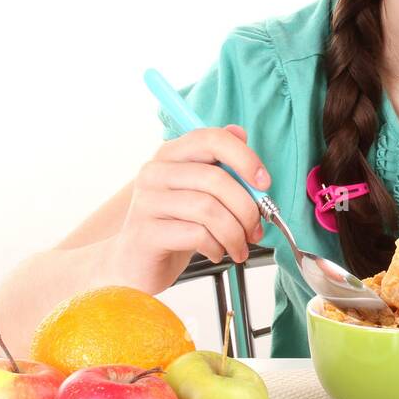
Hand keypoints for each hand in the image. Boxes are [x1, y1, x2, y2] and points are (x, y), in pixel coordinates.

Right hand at [103, 125, 270, 292]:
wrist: (134, 265)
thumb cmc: (174, 226)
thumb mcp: (200, 192)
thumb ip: (220, 165)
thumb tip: (240, 133)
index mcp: (171, 155)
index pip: (211, 139)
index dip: (245, 158)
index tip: (264, 183)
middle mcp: (155, 172)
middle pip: (215, 178)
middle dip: (247, 208)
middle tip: (255, 229)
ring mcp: (148, 202)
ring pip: (209, 209)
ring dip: (235, 233)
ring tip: (239, 247)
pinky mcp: (146, 233)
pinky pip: (196, 234)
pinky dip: (217, 247)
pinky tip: (216, 252)